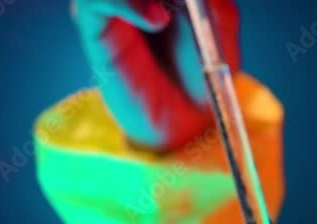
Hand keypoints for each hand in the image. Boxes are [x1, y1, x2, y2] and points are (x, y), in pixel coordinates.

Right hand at [71, 0, 239, 150]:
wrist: (188, 120)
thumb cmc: (204, 70)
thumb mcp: (222, 24)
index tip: (190, 0)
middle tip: (181, 2)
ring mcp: (113, 1)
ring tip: (168, 10)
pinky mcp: (95, 23)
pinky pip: (95, 0)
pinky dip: (128, 2)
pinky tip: (156, 20)